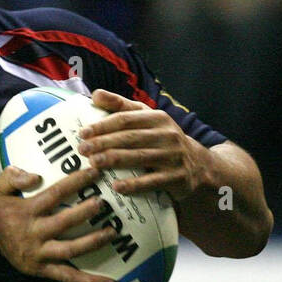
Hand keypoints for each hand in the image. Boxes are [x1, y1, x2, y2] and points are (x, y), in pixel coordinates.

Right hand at [0, 165, 118, 281]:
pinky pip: (68, 277)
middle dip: (87, 211)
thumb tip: (35, 176)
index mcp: (25, 212)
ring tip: (112, 232)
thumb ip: (11, 176)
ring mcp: (39, 255)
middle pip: (65, 222)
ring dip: (94, 242)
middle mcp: (33, 234)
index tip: (95, 172)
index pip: (55, 194)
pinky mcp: (42, 270)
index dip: (75, 182)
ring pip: (71, 250)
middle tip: (104, 203)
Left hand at [77, 89, 213, 201]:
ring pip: (139, 157)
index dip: (103, 125)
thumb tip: (96, 94)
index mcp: (157, 118)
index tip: (83, 132)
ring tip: (93, 164)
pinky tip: (117, 187)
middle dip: (104, 142)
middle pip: (130, 137)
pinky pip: (152, 181)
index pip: (126, 119)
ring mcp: (173, 156)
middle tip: (83, 149)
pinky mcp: (176, 177)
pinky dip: (134, 184)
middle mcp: (167, 134)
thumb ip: (122, 106)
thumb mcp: (148, 119)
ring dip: (115, 160)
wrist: (199, 165)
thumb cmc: (163, 140)